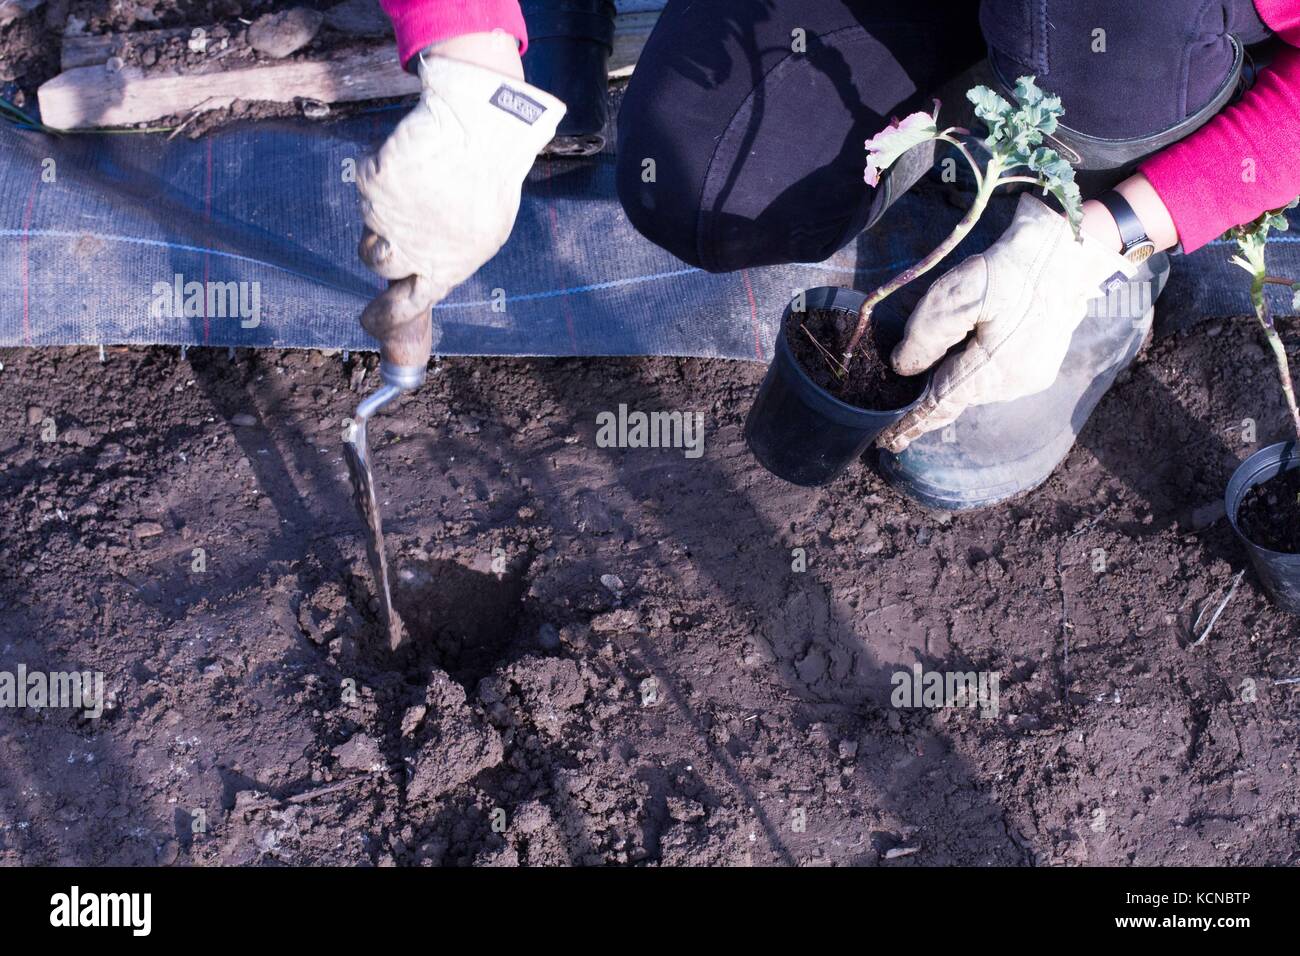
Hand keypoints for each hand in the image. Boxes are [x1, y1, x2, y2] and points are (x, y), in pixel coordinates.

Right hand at [356, 35, 564, 347]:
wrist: (479, 130)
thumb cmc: (490, 182)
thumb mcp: (484, 233)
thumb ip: (451, 255)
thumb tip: (428, 268)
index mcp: (443, 270)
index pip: (404, 309)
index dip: (383, 319)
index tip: (368, 322)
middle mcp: (409, 251)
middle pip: (376, 263)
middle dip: (380, 248)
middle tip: (392, 230)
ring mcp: (386, 218)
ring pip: (371, 222)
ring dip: (385, 208)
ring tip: (416, 183)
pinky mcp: (372, 184)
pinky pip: (369, 182)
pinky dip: (385, 170)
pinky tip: (412, 159)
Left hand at [876, 194, 1135, 453]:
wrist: (1068, 251)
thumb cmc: (1010, 268)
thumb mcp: (957, 293)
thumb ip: (926, 336)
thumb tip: (905, 370)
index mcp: (994, 371)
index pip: (942, 405)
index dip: (913, 424)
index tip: (888, 442)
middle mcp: (1015, 384)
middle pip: (959, 397)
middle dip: (930, 401)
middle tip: (898, 413)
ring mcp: (1032, 377)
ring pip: (977, 387)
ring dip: (954, 381)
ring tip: (930, 377)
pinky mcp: (1040, 365)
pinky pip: (995, 377)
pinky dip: (974, 371)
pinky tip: (966, 355)